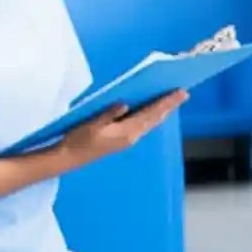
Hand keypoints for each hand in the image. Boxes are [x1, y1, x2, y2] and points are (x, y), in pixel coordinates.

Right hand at [60, 90, 188, 167]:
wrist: (68, 158)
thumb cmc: (78, 140)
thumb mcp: (92, 123)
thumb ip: (109, 113)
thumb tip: (124, 105)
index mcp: (126, 132)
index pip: (151, 114)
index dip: (166, 103)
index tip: (180, 93)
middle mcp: (131, 137)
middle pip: (154, 119)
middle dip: (168, 106)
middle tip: (183, 94)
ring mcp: (127, 140)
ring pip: (150, 123)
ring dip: (161, 112)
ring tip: (172, 100)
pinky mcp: (122, 140)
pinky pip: (142, 126)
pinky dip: (151, 116)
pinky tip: (153, 112)